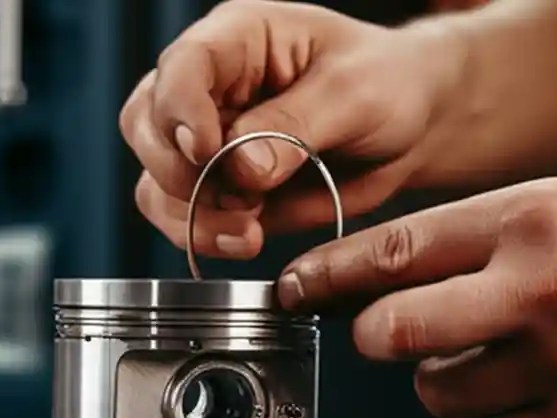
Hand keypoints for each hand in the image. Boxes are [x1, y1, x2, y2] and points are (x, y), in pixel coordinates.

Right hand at [120, 0, 466, 258]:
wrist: (410, 127)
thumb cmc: (388, 84)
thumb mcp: (355, 92)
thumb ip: (297, 125)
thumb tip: (243, 168)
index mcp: (238, 38)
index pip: (182, 66)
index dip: (182, 112)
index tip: (208, 152)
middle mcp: (209, 86)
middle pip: (146, 125)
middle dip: (180, 173)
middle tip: (239, 200)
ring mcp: (206, 139)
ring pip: (154, 179)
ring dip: (190, 216)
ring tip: (248, 231)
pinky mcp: (216, 187)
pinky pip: (179, 217)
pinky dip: (202, 236)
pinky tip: (245, 239)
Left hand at [277, 177, 556, 417]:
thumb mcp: (553, 208)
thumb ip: (461, 239)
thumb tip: (362, 280)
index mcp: (533, 223)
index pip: (397, 251)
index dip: (329, 275)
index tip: (295, 290)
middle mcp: (546, 293)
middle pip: (393, 333)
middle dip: (375, 335)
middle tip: (389, 332)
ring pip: (434, 394)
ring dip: (443, 379)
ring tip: (497, 353)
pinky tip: (521, 391)